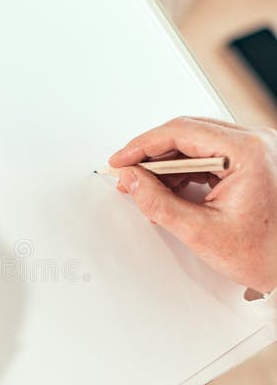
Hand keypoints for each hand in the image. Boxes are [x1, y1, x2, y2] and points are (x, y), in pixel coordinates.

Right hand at [109, 117, 276, 294]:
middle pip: (188, 133)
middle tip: (128, 173)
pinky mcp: (253, 161)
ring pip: (197, 143)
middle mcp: (256, 142)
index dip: (143, 145)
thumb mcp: (203, 232)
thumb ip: (160, 204)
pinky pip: (210, 155)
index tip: (121, 159)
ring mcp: (257, 149)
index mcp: (248, 152)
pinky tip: (170, 189)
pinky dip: (186, 170)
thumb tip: (133, 182)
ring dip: (168, 164)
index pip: (182, 132)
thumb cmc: (268, 253)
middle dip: (152, 155)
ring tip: (146, 187)